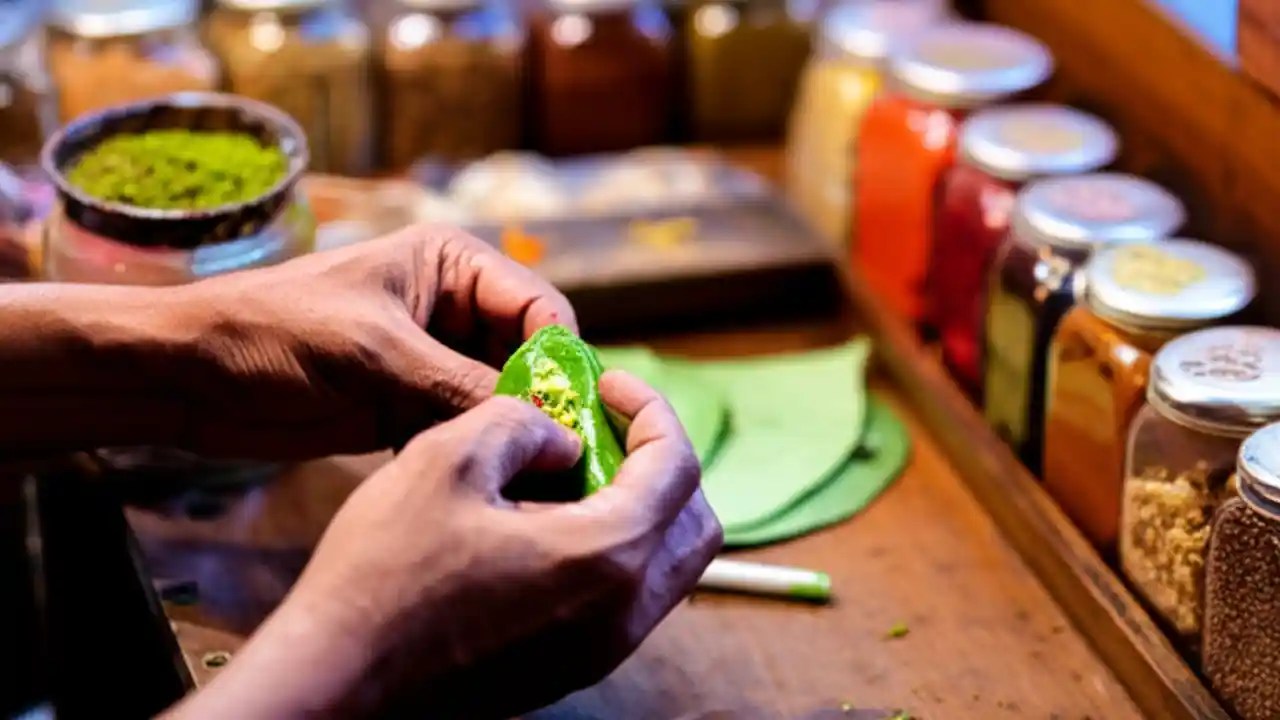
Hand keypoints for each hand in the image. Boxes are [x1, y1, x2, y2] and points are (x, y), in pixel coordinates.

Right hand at [166, 372, 722, 718]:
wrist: (337, 684)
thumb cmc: (383, 576)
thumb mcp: (446, 461)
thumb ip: (522, 425)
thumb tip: (561, 437)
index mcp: (606, 557)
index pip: (677, 467)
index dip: (651, 410)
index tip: (609, 385)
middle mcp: (621, 614)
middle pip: (693, 524)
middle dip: (661, 462)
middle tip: (604, 428)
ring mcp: (598, 650)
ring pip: (665, 566)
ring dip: (640, 507)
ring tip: (572, 471)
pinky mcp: (569, 668)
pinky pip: (626, 600)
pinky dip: (613, 550)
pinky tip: (546, 523)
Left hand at [169, 223, 575, 458]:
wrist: (186, 374)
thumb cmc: (274, 333)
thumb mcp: (374, 352)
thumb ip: (459, 384)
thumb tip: (546, 425)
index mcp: (453, 264)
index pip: (541, 309)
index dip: (561, 362)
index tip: (569, 421)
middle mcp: (454, 308)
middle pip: (529, 359)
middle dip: (542, 405)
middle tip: (562, 464)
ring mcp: (432, 359)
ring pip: (500, 400)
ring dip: (509, 436)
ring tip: (527, 483)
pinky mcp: (408, 405)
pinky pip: (462, 429)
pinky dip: (471, 453)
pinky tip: (480, 486)